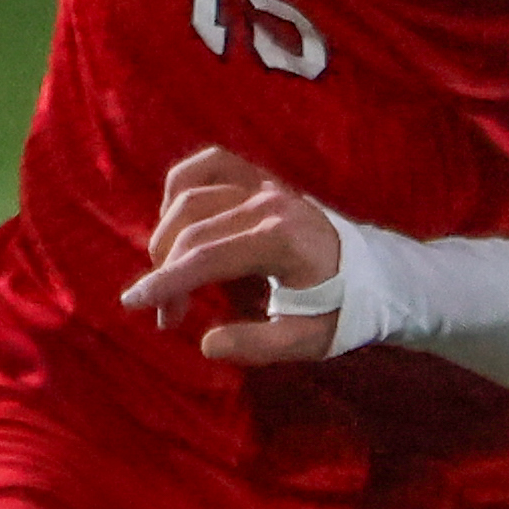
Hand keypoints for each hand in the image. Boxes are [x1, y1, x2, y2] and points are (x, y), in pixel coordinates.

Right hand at [122, 147, 351, 365]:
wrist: (374, 274)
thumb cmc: (340, 309)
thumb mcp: (306, 339)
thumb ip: (257, 344)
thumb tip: (207, 344)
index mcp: (280, 238)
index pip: (205, 256)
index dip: (165, 282)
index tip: (134, 303)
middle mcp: (268, 201)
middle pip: (192, 229)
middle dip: (166, 273)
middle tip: (167, 318)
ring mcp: (264, 184)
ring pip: (192, 194)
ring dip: (166, 235)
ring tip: (168, 276)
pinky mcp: (261, 178)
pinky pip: (210, 164)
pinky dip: (182, 184)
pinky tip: (172, 217)